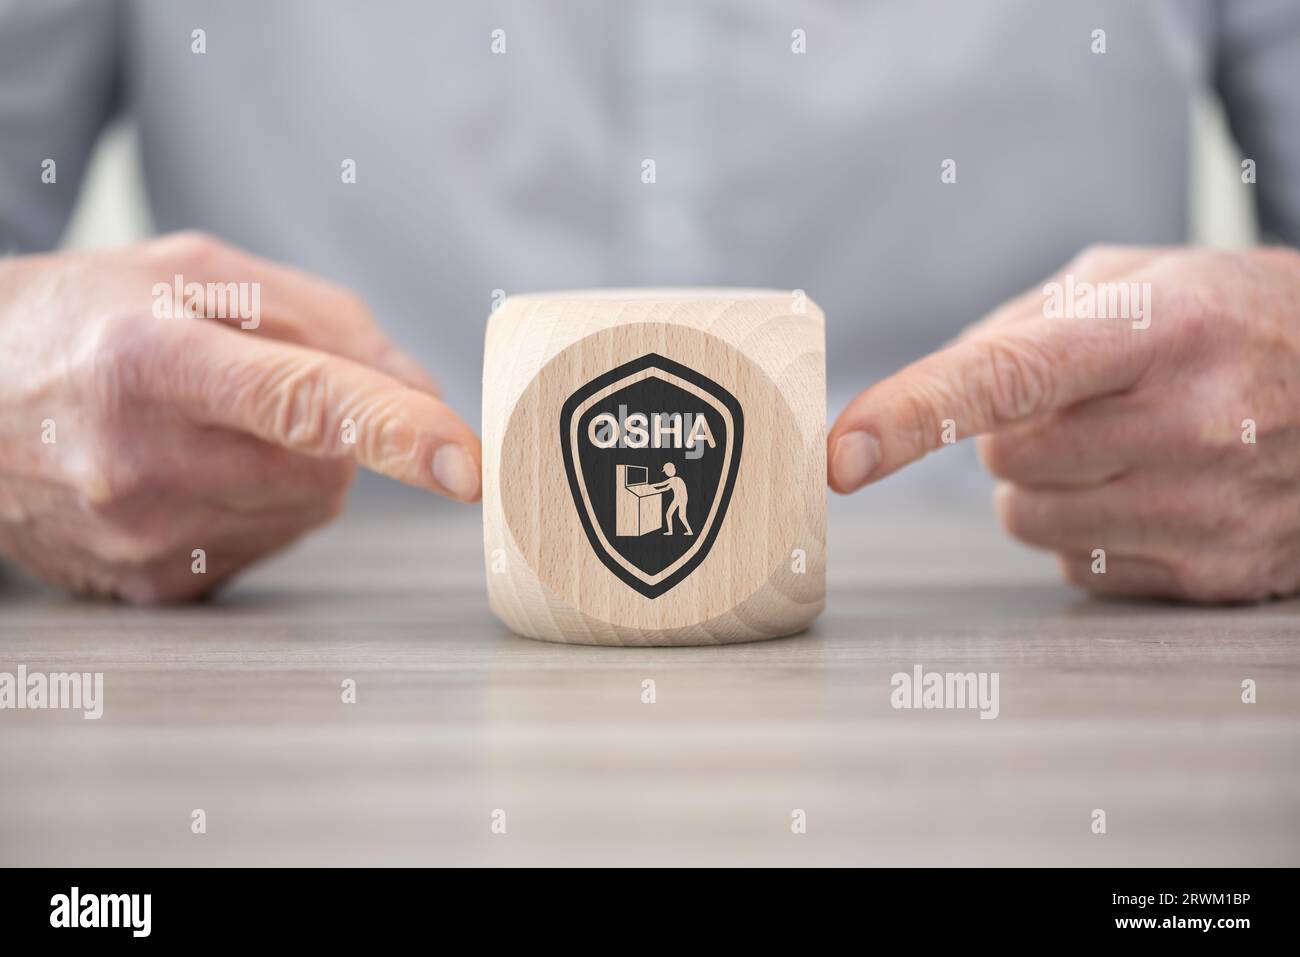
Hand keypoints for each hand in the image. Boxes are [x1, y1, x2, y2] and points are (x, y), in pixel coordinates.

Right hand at [0, 232, 480, 601]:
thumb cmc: (90, 319)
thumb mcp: (199, 271)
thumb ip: (329, 320)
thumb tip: (424, 395)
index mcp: (148, 361)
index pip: (300, 401)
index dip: (395, 431)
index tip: (465, 463)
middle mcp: (136, 461)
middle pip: (323, 467)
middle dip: (330, 430)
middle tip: (255, 390)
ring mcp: (139, 537)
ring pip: (307, 511)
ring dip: (296, 467)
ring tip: (209, 425)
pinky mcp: (152, 585)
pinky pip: (269, 545)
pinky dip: (261, 506)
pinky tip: (193, 470)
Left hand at [828, 245, 1299, 602]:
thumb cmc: (1228, 319)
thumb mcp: (1133, 278)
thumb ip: (1017, 327)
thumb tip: (922, 396)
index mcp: (1164, 328)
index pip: (1010, 377)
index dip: (916, 413)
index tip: (844, 451)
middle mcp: (1195, 423)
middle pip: (1005, 461)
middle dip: (1016, 433)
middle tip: (1087, 403)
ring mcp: (1212, 509)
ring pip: (1028, 521)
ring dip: (1045, 487)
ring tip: (1122, 445)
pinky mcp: (1219, 574)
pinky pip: (1076, 567)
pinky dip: (1088, 533)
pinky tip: (1152, 491)